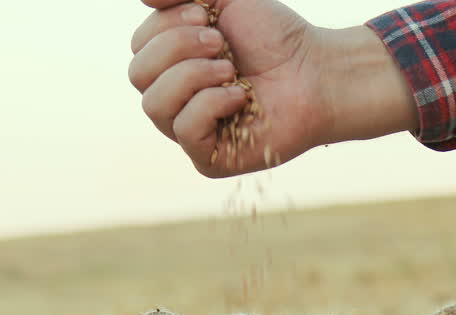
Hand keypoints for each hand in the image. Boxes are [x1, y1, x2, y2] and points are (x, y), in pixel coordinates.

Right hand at [129, 0, 417, 177]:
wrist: (317, 72)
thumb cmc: (275, 38)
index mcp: (173, 65)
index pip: (139, 47)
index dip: (166, 27)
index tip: (205, 16)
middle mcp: (176, 100)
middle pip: (138, 74)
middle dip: (177, 48)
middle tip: (219, 41)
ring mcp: (190, 131)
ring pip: (154, 105)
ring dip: (192, 76)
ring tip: (229, 68)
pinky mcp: (209, 158)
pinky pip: (185, 130)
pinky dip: (211, 104)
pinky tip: (240, 96)